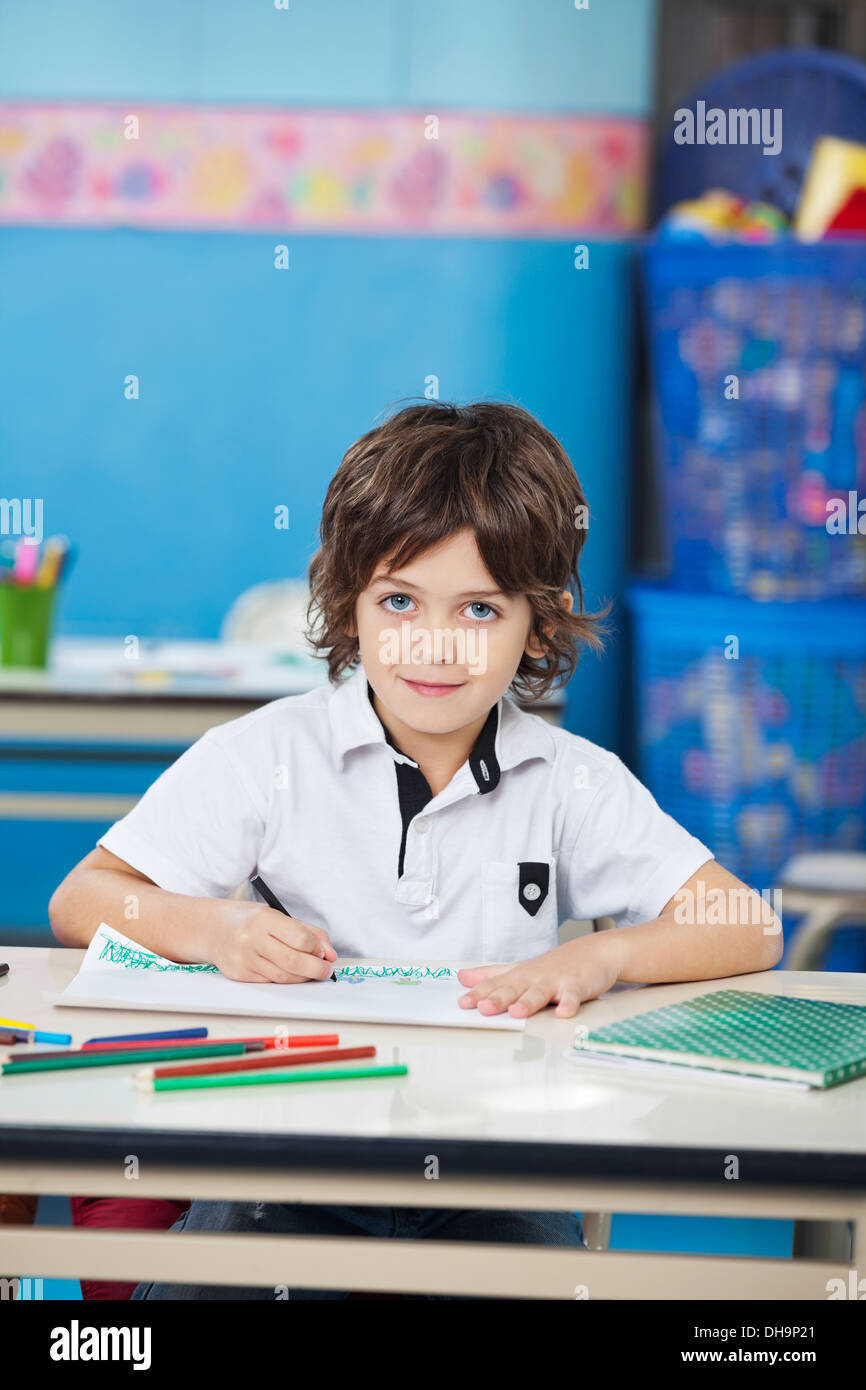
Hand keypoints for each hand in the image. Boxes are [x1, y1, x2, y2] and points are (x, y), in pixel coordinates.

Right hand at [209, 899, 336, 983]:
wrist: (212, 929)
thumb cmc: (250, 920)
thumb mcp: (278, 916)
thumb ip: (308, 932)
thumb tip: (330, 954)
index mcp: (264, 919)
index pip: (300, 939)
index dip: (316, 948)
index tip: (322, 951)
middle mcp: (251, 939)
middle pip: (293, 962)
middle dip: (316, 969)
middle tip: (325, 970)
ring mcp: (243, 959)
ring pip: (283, 977)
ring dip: (302, 977)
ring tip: (310, 971)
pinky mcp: (239, 975)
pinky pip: (270, 981)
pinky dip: (285, 979)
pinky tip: (288, 972)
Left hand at [456, 933, 622, 1018]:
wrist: (594, 952)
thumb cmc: (555, 965)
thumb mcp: (520, 968)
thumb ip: (491, 974)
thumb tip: (462, 977)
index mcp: (520, 975)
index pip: (495, 984)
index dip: (479, 993)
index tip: (463, 1003)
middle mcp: (534, 977)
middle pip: (514, 989)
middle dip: (498, 999)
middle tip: (483, 1008)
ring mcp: (555, 981)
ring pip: (540, 993)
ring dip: (529, 1002)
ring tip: (517, 1012)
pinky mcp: (576, 986)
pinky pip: (572, 997)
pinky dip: (569, 1005)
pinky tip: (563, 1013)